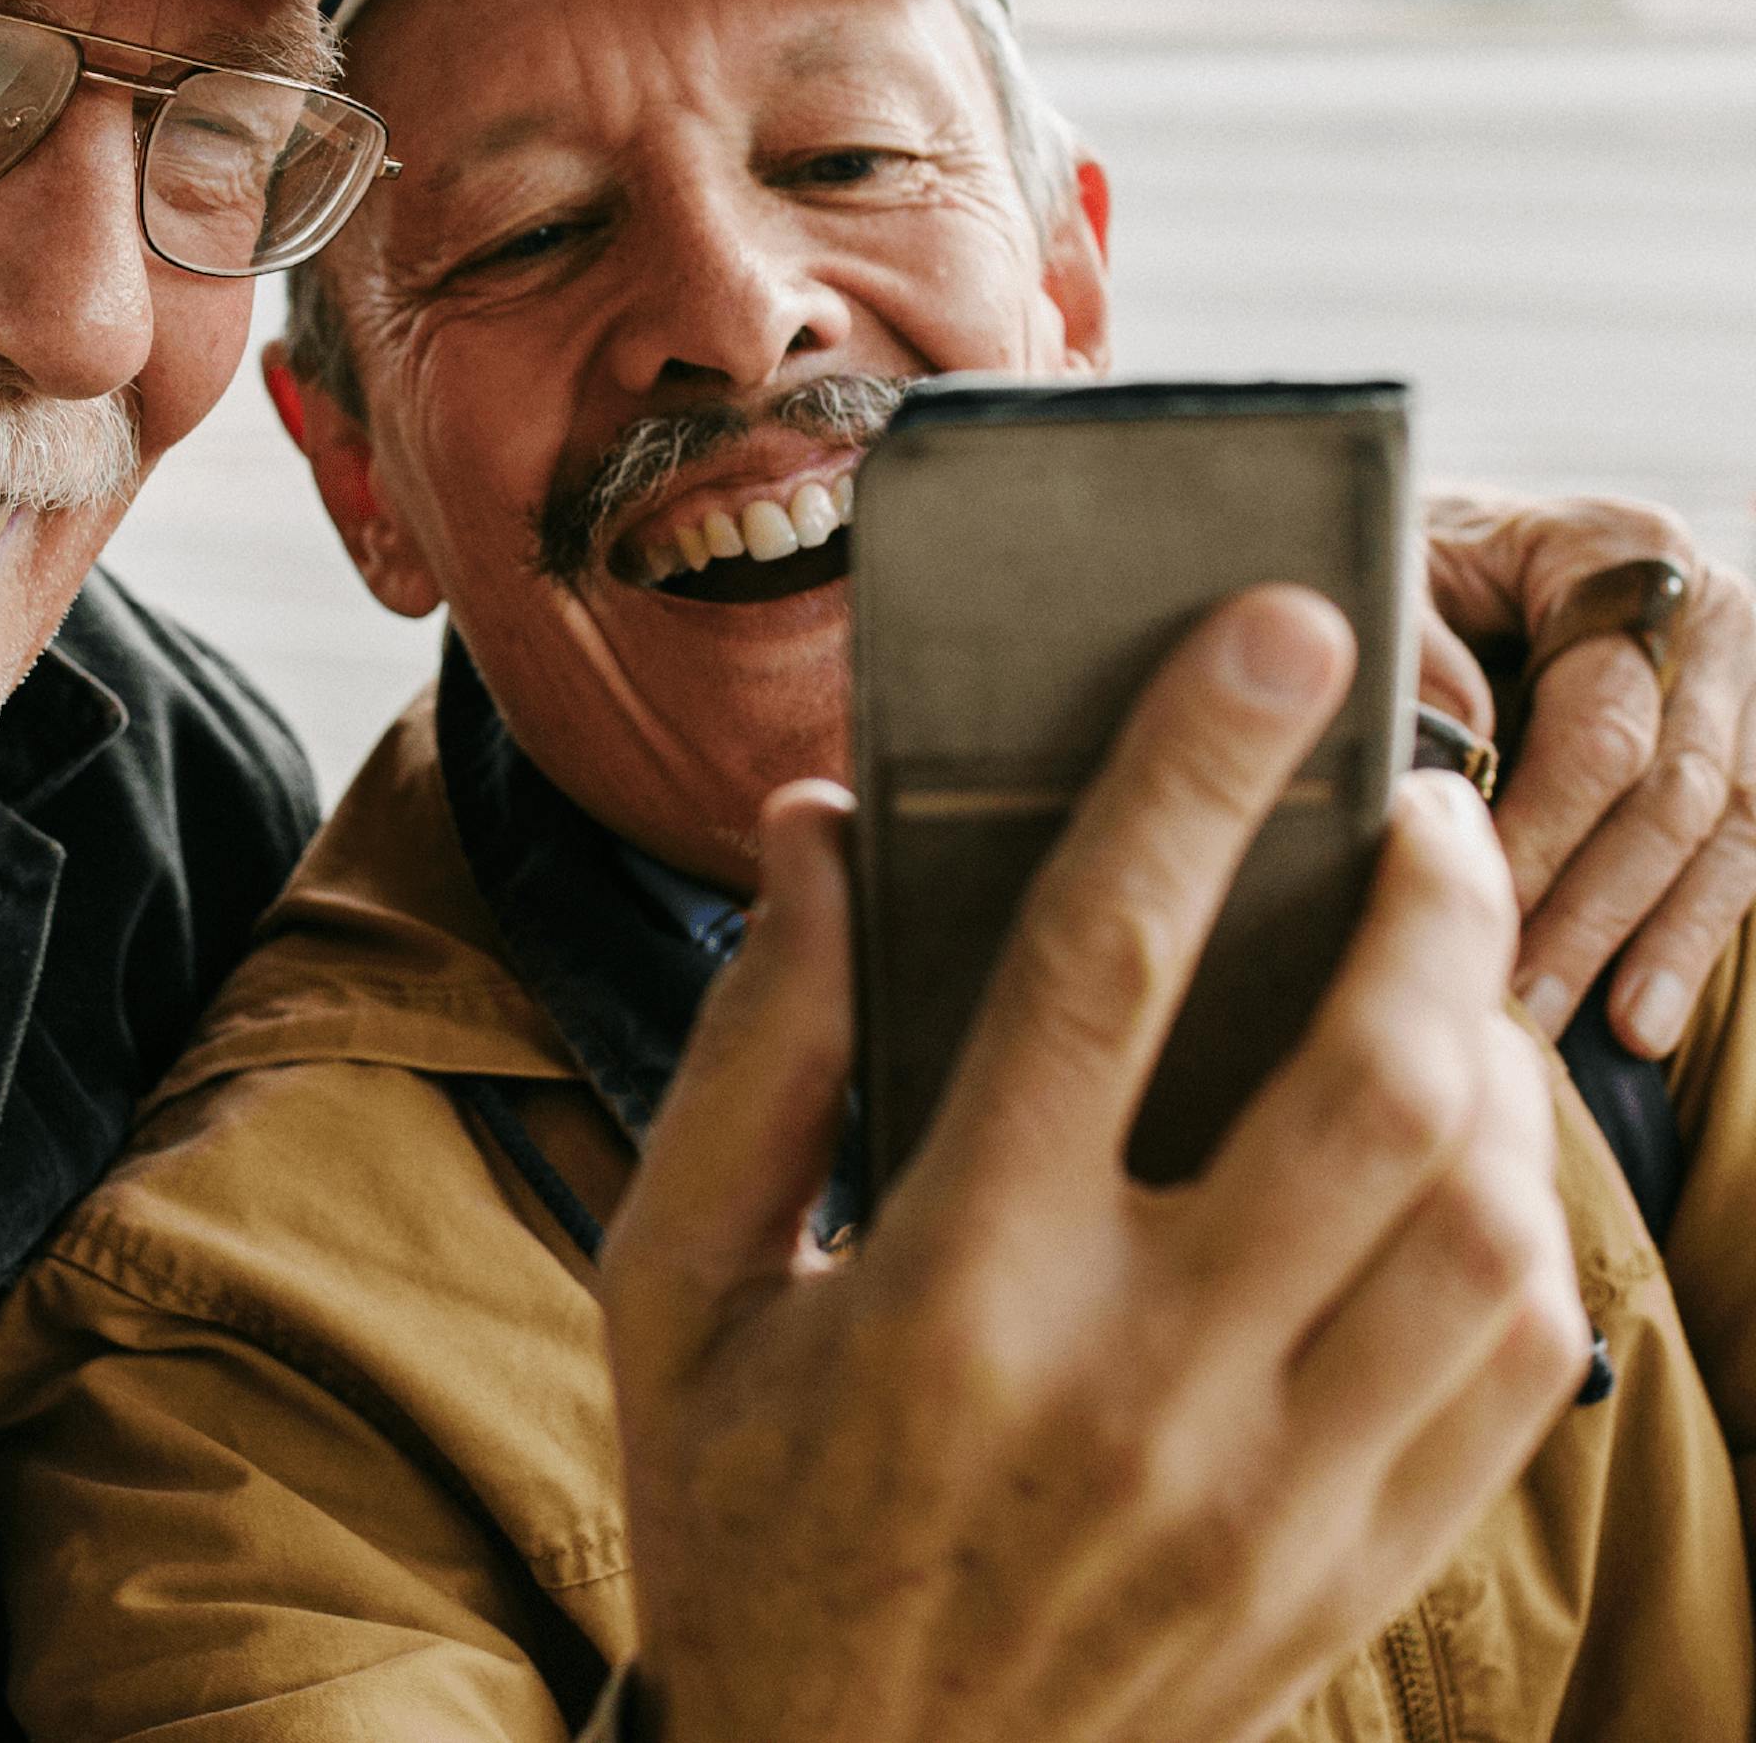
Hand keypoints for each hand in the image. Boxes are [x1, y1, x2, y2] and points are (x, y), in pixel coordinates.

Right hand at [604, 587, 1586, 1742]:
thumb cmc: (743, 1520)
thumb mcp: (670, 1286)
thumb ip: (756, 1045)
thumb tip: (829, 823)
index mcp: (944, 1292)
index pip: (1103, 968)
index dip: (1196, 772)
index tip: (1279, 630)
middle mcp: (1136, 1389)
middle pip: (1368, 1080)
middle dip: (1426, 894)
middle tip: (1409, 804)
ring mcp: (1274, 1496)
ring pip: (1485, 1220)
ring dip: (1492, 1050)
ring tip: (1435, 973)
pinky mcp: (1358, 1570)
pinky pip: (1521, 1359)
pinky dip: (1530, 1217)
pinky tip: (1460, 1152)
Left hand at [1423, 485, 1755, 1052]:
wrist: (1461, 549)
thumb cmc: (1411, 565)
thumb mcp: (1394, 567)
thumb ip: (1416, 636)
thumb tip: (1462, 733)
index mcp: (1623, 551)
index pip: (1602, 721)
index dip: (1542, 826)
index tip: (1471, 905)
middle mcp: (1710, 614)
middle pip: (1673, 789)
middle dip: (1594, 909)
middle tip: (1521, 1001)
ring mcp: (1749, 683)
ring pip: (1727, 834)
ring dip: (1657, 942)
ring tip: (1601, 1030)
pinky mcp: (1751, 746)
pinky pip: (1746, 853)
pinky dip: (1694, 938)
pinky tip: (1647, 1017)